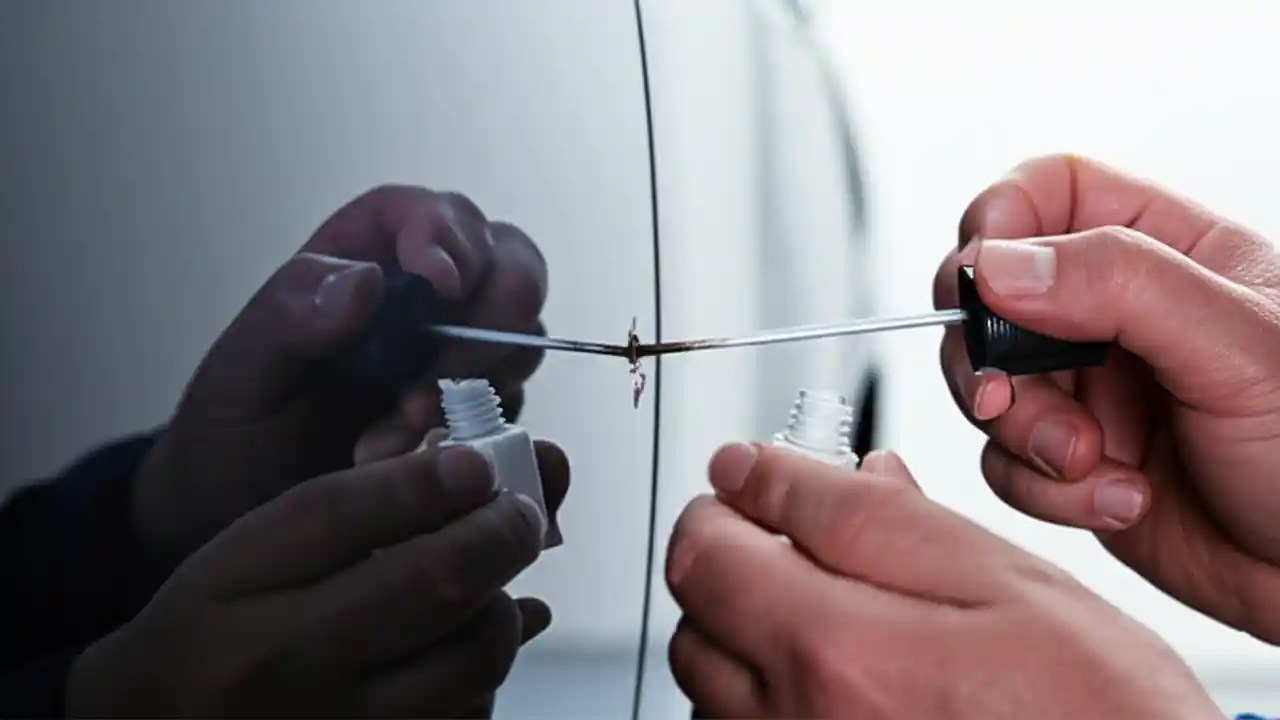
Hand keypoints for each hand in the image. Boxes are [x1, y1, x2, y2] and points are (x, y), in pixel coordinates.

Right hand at [70, 442, 568, 716]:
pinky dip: (483, 677)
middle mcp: (286, 675)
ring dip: (498, 611)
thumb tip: (470, 478)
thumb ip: (348, 512)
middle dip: (500, 534)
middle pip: (433, 584)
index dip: (429, 479)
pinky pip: (470, 718)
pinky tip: (459, 652)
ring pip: (471, 659)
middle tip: (516, 514)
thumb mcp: (245, 557)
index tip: (476, 463)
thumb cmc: (212, 634)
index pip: (344, 516)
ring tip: (483, 589)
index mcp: (239, 600)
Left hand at [133, 186, 549, 571]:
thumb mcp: (238, 372)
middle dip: (486, 323)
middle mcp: (430, 300)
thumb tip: (365, 280)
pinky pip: (517, 413)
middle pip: (511, 267)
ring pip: (524, 341)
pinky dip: (483, 439)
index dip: (452, 235)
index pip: (437, 213)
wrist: (244, 521)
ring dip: (474, 392)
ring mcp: (462, 360)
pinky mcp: (481, 420)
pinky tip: (420, 464)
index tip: (441, 282)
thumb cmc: (233, 434)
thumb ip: (288, 314)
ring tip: (394, 441)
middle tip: (424, 386)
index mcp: (368, 256)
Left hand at [666, 445, 1217, 718]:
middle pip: (695, 614)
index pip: (712, 547)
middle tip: (793, 541)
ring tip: (825, 613)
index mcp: (840, 650)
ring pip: (709, 679)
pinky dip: (761, 692)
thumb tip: (780, 474)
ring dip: (742, 628)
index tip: (747, 479)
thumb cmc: (1095, 709)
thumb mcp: (1005, 581)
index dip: (728, 496)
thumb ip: (881, 522)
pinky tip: (834, 678)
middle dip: (731, 559)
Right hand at [935, 154, 1279, 642]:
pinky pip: (1004, 462)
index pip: (1049, 193)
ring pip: (988, 383)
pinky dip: (1044, 490)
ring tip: (1089, 462)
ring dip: (1022, 433)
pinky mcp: (1073, 460)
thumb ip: (1120, 285)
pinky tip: (1117, 501)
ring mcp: (1090, 389)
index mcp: (1167, 253)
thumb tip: (999, 264)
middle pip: (993, 294)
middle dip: (991, 354)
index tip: (986, 278)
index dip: (1001, 221)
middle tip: (1009, 397)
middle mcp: (1116, 315)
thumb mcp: (1237, 346)